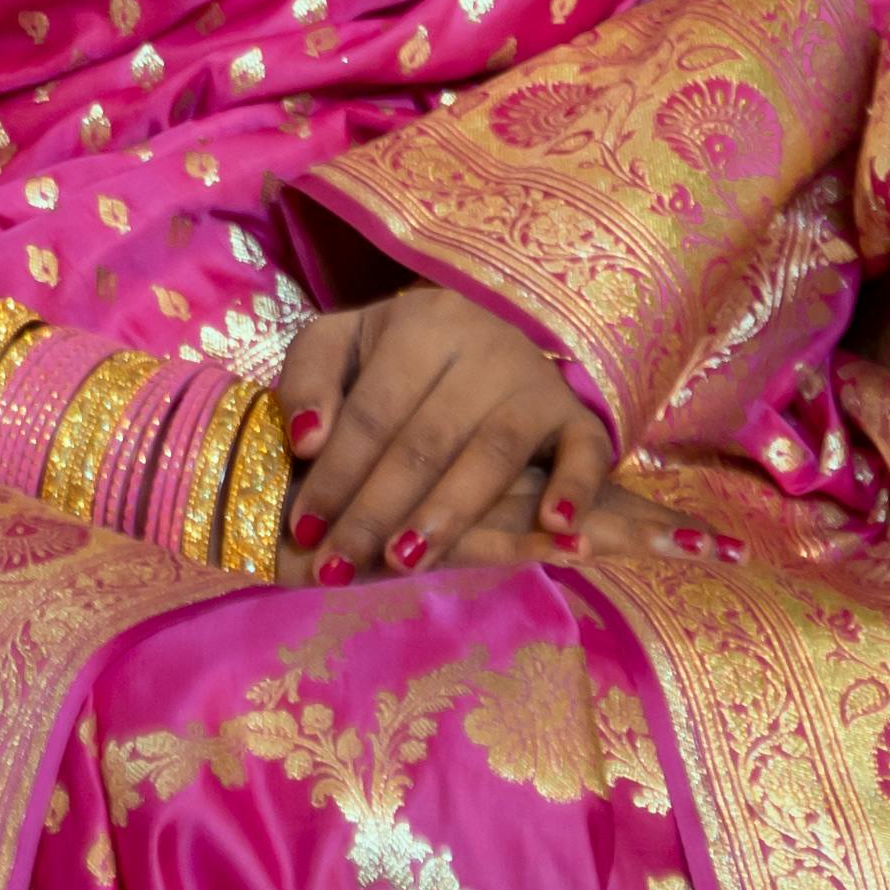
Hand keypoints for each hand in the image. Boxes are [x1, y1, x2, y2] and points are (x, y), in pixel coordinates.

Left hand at [271, 285, 610, 582]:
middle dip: (376, 510)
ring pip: (492, 456)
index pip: (371, 413)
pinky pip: (586, 454)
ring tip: (407, 560)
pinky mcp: (577, 416)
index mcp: (418, 326)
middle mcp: (483, 348)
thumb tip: (306, 441)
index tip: (303, 529)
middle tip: (339, 565)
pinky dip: (575, 490)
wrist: (485, 325)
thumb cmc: (395, 351)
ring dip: (449, 513)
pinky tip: (556, 531)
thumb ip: (309, 381)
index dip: (335, 474)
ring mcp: (535, 383)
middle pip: (425, 442)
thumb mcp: (339, 343)